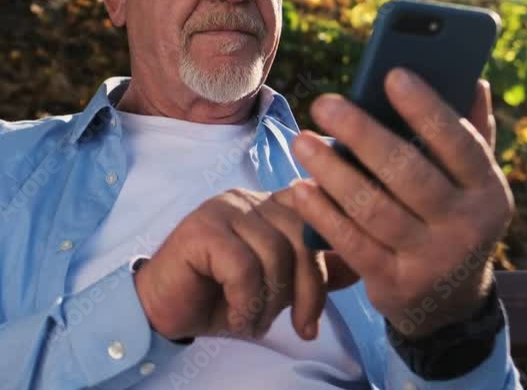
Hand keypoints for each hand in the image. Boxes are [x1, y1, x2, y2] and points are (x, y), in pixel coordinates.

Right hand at [133, 188, 357, 341]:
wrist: (163, 310)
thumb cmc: (220, 297)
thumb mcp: (277, 288)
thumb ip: (314, 271)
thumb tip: (363, 264)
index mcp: (271, 206)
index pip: (319, 215)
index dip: (335, 252)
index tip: (335, 294)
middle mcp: (249, 198)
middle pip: (303, 235)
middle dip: (311, 290)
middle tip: (304, 327)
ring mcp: (224, 209)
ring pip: (275, 253)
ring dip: (272, 301)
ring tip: (257, 321)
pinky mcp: (202, 228)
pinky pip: (243, 266)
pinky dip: (245, 301)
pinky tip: (236, 315)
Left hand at [289, 68, 513, 338]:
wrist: (449, 302)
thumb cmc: (451, 217)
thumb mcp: (472, 182)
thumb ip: (473, 132)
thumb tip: (474, 79)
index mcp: (489, 191)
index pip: (461, 144)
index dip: (428, 110)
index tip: (391, 75)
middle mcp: (466, 227)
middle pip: (409, 174)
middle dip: (363, 135)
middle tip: (325, 104)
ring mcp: (431, 260)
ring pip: (374, 209)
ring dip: (332, 172)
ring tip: (302, 142)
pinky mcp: (395, 284)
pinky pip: (352, 243)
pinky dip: (323, 214)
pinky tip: (300, 188)